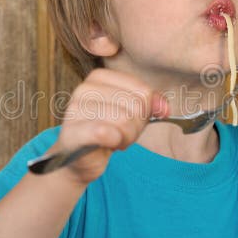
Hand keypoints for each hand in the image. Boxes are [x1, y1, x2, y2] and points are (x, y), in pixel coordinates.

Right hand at [48, 68, 168, 183]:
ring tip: (114, 139)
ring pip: (124, 120)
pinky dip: (115, 142)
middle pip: (135, 105)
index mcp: (99, 77)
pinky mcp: (73, 132)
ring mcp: (75, 110)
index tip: (134, 120)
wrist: (80, 160)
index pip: (142, 90)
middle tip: (122, 133)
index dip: (146, 111)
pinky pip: (107, 133)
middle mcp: (84, 88)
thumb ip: (150, 104)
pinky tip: (108, 144)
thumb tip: (165, 108)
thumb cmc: (107, 131)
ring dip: (126, 137)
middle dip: (136, 126)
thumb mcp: (133, 112)